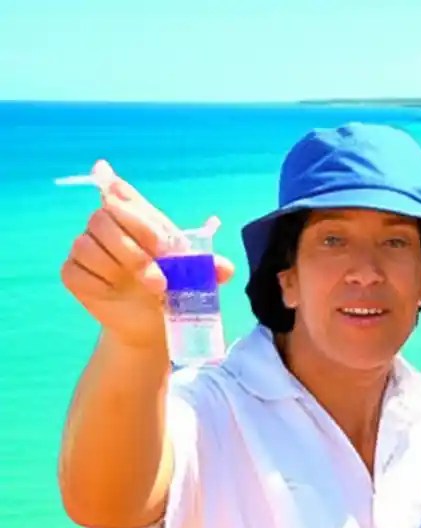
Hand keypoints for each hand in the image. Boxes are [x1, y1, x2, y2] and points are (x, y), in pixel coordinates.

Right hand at [60, 160, 234, 347]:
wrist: (157, 322)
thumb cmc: (175, 287)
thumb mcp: (195, 275)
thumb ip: (208, 267)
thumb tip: (225, 268)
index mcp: (136, 218)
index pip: (119, 192)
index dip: (121, 193)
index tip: (136, 212)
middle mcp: (106, 228)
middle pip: (102, 218)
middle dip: (135, 245)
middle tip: (161, 273)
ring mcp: (86, 250)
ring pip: (87, 246)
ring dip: (122, 266)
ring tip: (155, 286)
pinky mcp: (74, 274)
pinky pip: (76, 271)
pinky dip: (100, 283)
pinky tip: (117, 292)